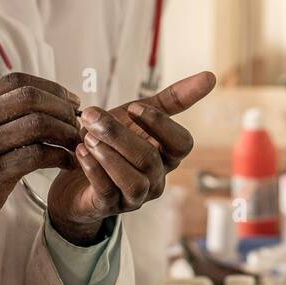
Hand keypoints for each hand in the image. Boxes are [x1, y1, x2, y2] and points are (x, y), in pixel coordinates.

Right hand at [0, 71, 81, 254]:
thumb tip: (40, 97)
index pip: (15, 80)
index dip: (50, 87)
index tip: (69, 100)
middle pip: (29, 97)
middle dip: (61, 106)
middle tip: (77, 121)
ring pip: (37, 124)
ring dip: (65, 131)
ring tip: (76, 142)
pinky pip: (37, 155)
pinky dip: (60, 155)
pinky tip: (69, 161)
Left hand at [46, 71, 216, 244]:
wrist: (75, 175)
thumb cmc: (113, 143)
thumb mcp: (139, 116)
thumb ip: (173, 99)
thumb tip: (211, 76)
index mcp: (166, 155)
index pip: (182, 144)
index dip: (160, 125)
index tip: (133, 107)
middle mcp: (155, 179)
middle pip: (150, 159)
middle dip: (120, 135)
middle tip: (93, 116)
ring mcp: (134, 197)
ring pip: (134, 181)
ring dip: (109, 156)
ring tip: (87, 138)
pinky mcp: (109, 207)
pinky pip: (107, 192)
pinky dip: (94, 170)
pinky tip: (80, 152)